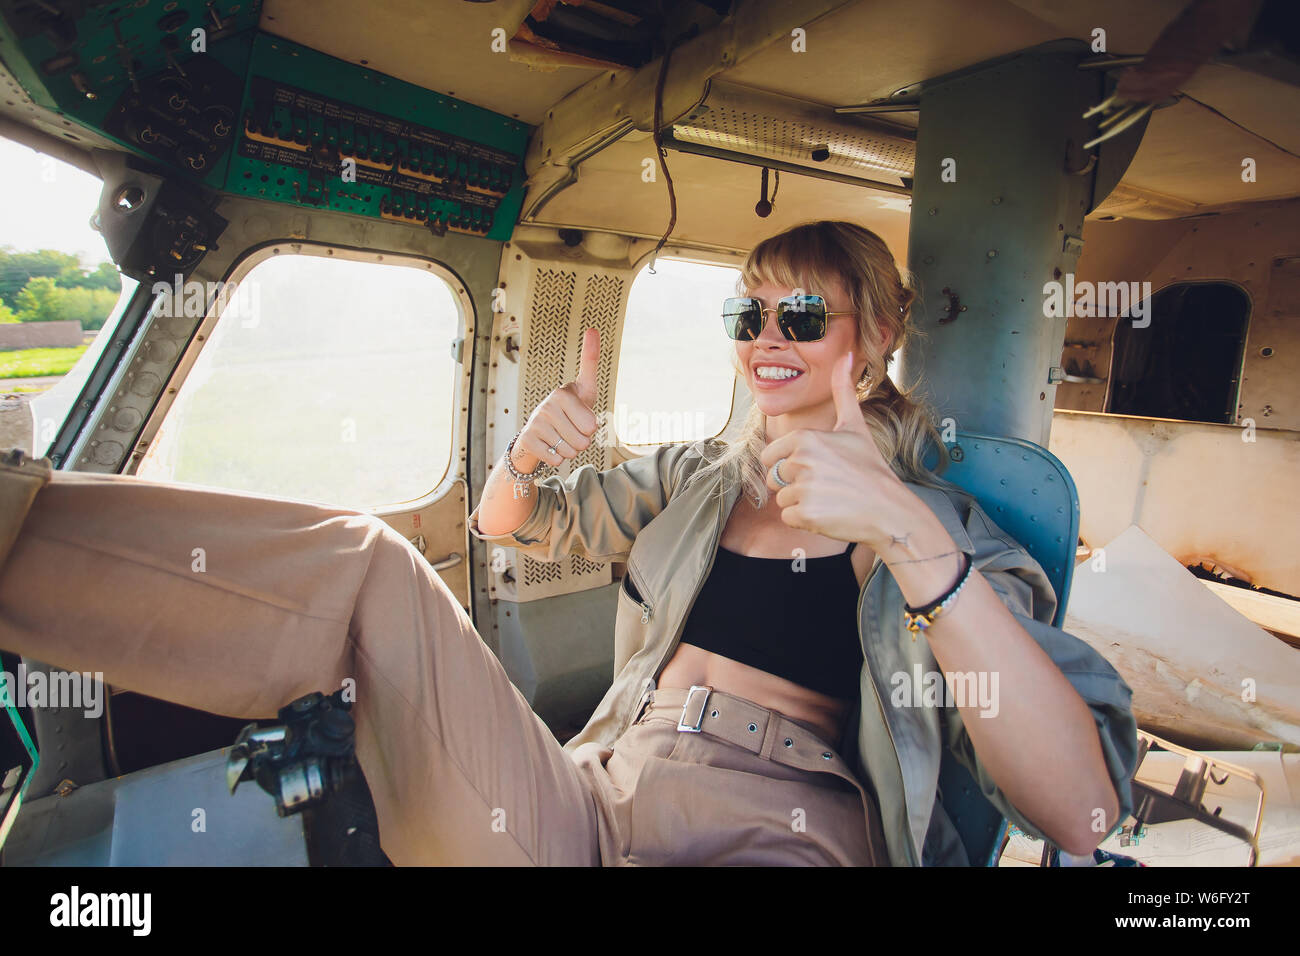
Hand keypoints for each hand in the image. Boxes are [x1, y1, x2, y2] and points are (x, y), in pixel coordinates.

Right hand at [512, 327, 600, 470]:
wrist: (533, 440)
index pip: (588, 376)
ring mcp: (537, 419)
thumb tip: (592, 331)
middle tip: (571, 432)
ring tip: (559, 439)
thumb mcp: (581, 400)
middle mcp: (550, 402)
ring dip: (569, 450)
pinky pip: (557, 458)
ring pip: (572, 449)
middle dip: (583, 441)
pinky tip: (549, 447)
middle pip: (587, 435)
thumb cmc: (565, 419)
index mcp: (566, 392)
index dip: (590, 351)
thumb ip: (590, 376)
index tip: (593, 329)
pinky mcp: (528, 438)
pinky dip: (557, 459)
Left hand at [758, 351, 907, 547]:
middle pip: (773, 478)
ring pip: (780, 499)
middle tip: (825, 485)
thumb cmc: (871, 469)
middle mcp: (800, 460)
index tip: (818, 468)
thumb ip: (844, 391)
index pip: (770, 456)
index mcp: (805, 437)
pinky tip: (829, 513)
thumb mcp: (854, 426)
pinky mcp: (805, 514)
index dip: (790, 464)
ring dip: (800, 503)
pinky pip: (788, 518)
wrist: (890, 509)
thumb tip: (848, 353)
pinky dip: (805, 520)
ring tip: (829, 498)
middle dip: (794, 485)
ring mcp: (802, 488)